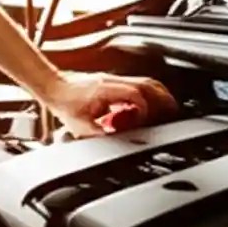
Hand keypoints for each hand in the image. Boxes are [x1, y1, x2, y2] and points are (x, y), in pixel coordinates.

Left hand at [42, 71, 178, 137]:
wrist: (53, 87)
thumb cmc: (64, 104)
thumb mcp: (80, 127)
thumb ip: (100, 136)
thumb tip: (116, 145)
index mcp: (106, 90)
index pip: (136, 95)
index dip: (144, 109)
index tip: (144, 122)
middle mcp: (112, 82)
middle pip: (147, 84)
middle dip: (164, 98)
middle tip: (175, 112)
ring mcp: (113, 80)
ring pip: (144, 82)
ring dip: (158, 95)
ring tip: (168, 109)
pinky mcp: (112, 83)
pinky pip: (136, 86)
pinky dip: (146, 95)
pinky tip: (146, 108)